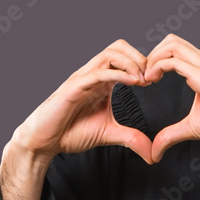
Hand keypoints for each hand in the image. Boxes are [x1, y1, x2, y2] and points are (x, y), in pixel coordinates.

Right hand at [12, 38, 153, 163]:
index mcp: (102, 80)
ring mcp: (84, 78)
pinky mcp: (74, 87)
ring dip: (131, 63)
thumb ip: (131, 138)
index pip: (125, 56)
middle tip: (150, 77)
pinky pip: (98, 72)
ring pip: (110, 53)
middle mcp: (94, 74)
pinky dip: (118, 74)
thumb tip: (151, 153)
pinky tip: (133, 83)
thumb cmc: (71, 132)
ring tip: (143, 80)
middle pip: (120, 46)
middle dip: (140, 57)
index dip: (143, 64)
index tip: (154, 81)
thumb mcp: (109, 134)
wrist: (45, 141)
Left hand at [143, 34, 199, 162]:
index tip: (148, 81)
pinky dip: (156, 67)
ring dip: (152, 58)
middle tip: (144, 77)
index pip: (175, 50)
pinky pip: (172, 60)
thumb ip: (171, 135)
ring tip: (146, 79)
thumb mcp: (192, 128)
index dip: (157, 61)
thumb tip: (155, 151)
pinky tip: (151, 81)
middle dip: (152, 55)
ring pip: (171, 44)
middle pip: (171, 40)